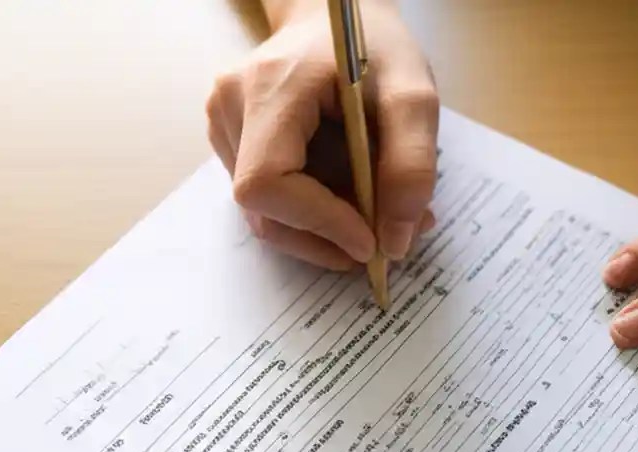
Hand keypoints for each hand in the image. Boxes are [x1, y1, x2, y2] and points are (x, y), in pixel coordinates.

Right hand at [207, 0, 438, 270]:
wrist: (333, 20)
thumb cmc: (374, 48)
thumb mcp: (414, 95)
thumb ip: (411, 165)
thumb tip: (393, 241)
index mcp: (270, 87)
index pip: (267, 181)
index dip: (317, 223)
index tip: (369, 242)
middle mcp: (231, 106)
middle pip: (263, 210)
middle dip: (325, 237)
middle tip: (384, 242)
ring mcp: (223, 124)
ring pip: (265, 214)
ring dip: (321, 231)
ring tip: (375, 217)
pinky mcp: (230, 141)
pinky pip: (267, 200)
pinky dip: (310, 214)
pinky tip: (346, 197)